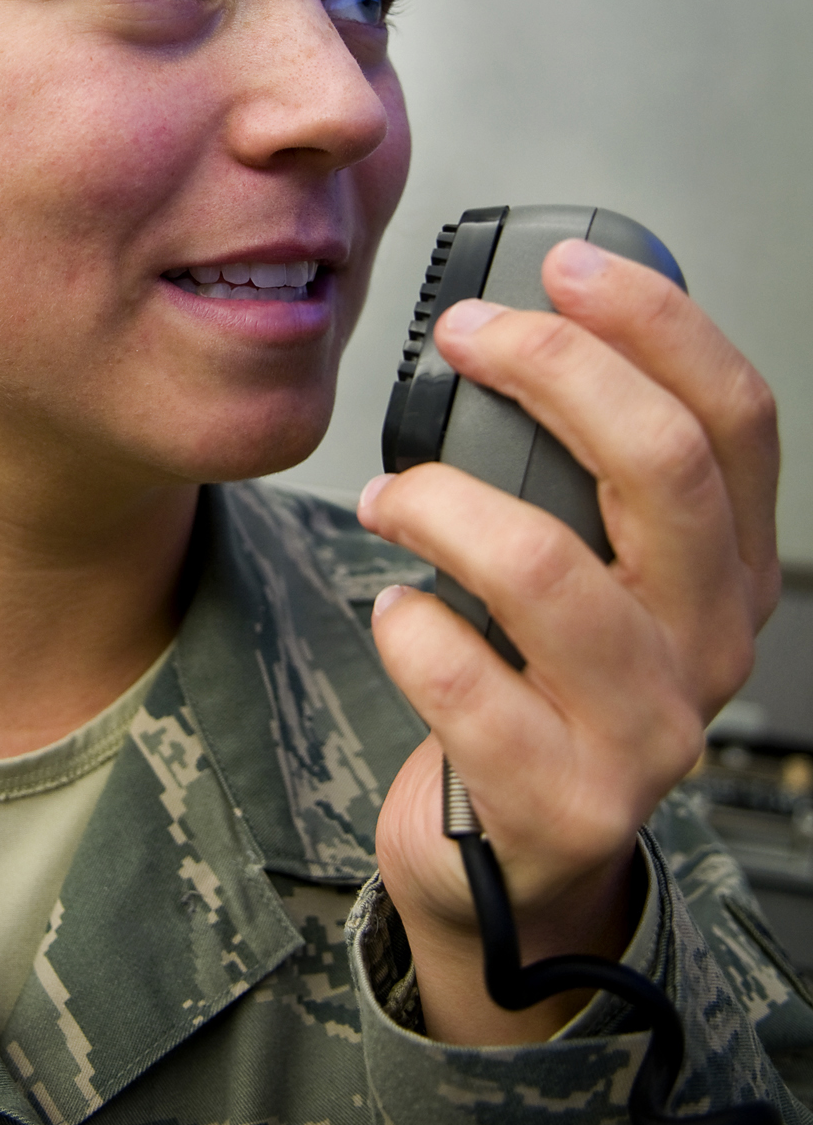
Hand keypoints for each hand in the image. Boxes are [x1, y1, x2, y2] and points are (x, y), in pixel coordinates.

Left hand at [357, 237, 779, 1042]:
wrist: (511, 861)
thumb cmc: (537, 689)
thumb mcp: (592, 571)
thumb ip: (581, 473)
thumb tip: (519, 329)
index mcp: (727, 567)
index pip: (734, 416)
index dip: (657, 322)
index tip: (565, 264)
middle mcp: (709, 643)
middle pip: (662, 466)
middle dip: (552, 370)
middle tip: (461, 334)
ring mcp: (647, 732)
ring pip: (547, 568)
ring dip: (441, 504)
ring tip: (390, 497)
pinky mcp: (563, 800)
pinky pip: (470, 685)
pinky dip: (410, 628)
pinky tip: (394, 613)